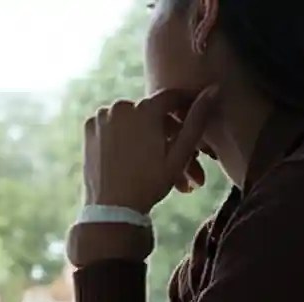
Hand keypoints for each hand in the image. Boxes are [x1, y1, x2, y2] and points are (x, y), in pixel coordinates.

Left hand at [82, 86, 219, 212]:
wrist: (111, 209)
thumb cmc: (149, 184)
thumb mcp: (180, 154)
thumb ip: (197, 120)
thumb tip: (214, 89)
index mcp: (144, 109)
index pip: (172, 97)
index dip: (187, 104)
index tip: (196, 112)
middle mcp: (120, 106)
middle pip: (152, 113)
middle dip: (168, 131)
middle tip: (182, 155)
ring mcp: (101, 117)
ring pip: (133, 120)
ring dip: (148, 135)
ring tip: (160, 161)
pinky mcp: (89, 128)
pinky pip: (115, 125)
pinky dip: (126, 136)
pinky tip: (136, 157)